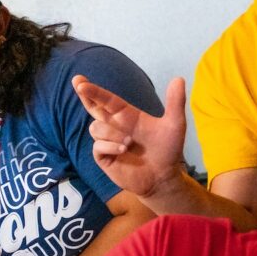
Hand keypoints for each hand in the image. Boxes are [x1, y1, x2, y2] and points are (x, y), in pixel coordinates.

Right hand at [77, 75, 187, 200]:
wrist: (163, 176)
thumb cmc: (168, 150)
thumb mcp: (175, 124)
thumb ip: (175, 102)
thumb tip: (179, 79)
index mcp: (127, 115)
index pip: (107, 100)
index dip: (94, 91)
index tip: (81, 80)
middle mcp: (114, 126)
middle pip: (92, 108)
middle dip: (85, 96)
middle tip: (78, 83)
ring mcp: (107, 141)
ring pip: (96, 128)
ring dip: (112, 133)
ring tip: (129, 143)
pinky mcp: (103, 157)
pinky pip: (98, 146)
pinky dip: (110, 146)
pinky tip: (123, 150)